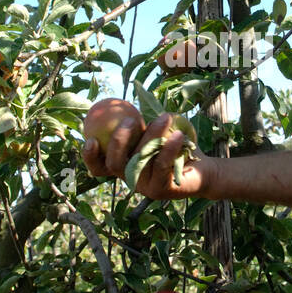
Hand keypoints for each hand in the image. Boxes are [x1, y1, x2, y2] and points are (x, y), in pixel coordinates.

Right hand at [82, 112, 213, 199]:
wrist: (202, 168)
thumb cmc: (174, 146)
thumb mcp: (154, 131)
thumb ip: (137, 123)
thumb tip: (116, 102)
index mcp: (123, 166)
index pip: (99, 166)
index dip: (90, 157)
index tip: (90, 139)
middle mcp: (130, 178)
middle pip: (115, 164)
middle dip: (119, 141)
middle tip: (130, 119)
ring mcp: (144, 187)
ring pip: (141, 160)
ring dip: (152, 135)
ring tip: (164, 117)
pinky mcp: (161, 190)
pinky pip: (162, 165)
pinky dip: (169, 148)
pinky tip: (178, 135)